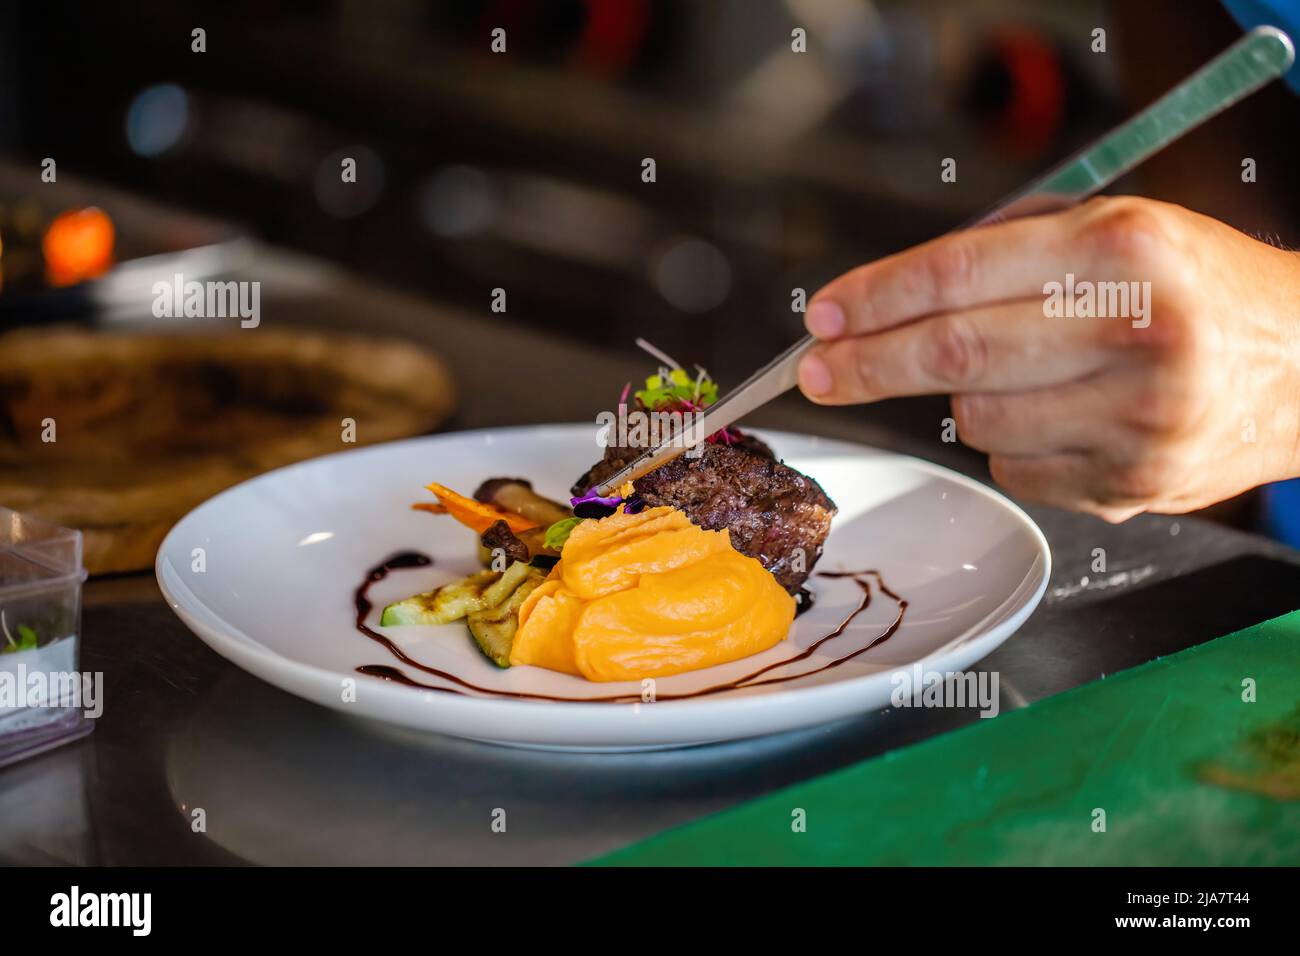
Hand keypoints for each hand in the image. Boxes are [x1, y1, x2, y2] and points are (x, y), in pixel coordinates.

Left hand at [797, 196, 1299, 520]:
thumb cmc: (1194, 287)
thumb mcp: (1116, 229)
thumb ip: (1007, 252)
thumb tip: (879, 300)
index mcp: (1126, 250)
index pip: (959, 275)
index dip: (875, 297)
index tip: (822, 315)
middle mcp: (1136, 332)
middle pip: (951, 355)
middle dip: (865, 363)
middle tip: (816, 369)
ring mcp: (1136, 420)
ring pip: (974, 420)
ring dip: (959, 398)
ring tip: (1017, 371)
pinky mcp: (1131, 485)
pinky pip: (1013, 467)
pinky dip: (1009, 440)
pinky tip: (1061, 414)